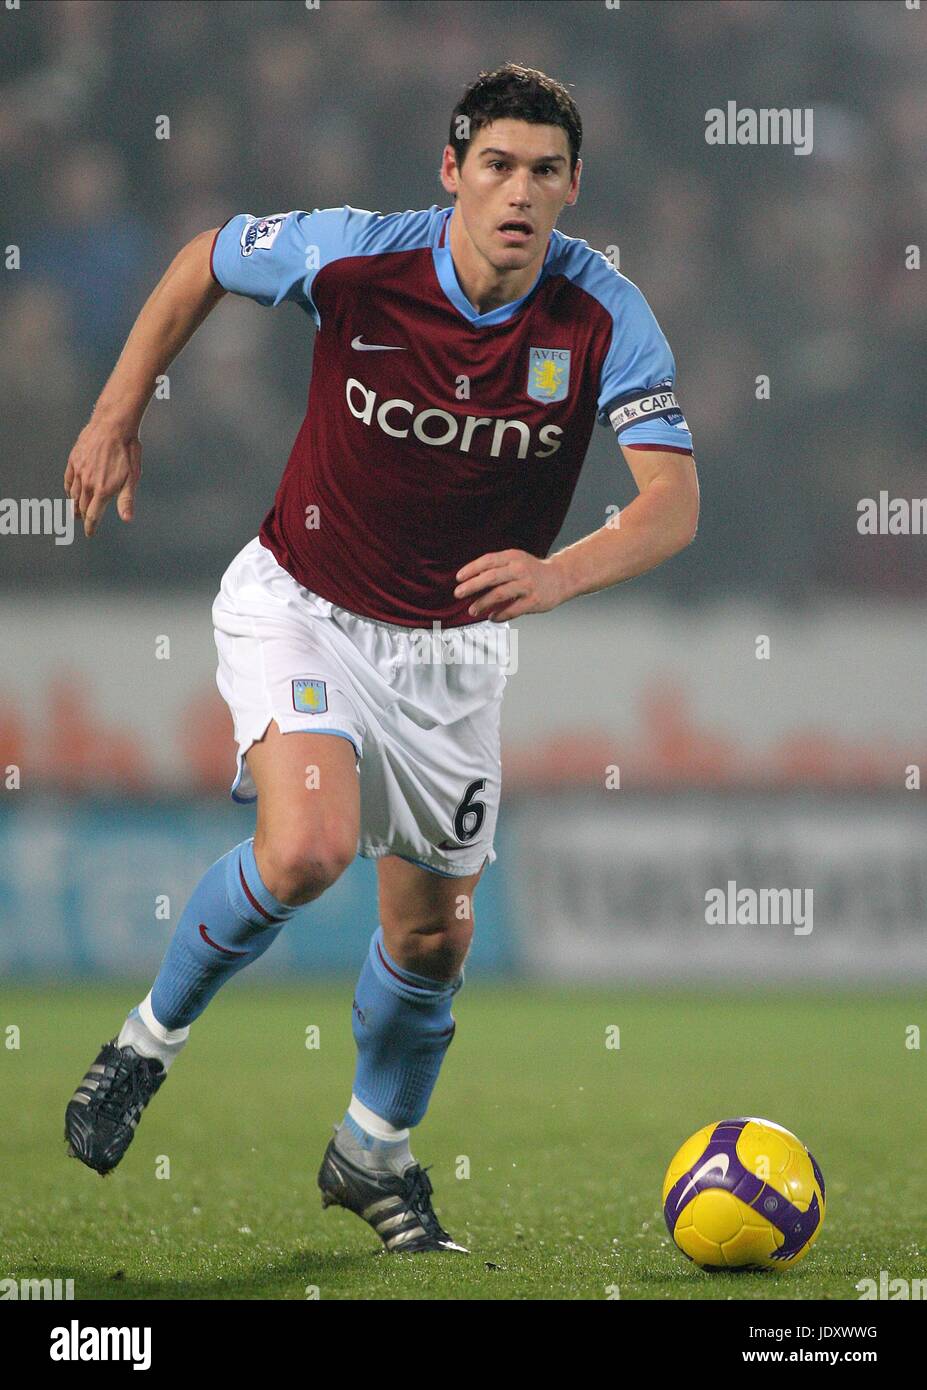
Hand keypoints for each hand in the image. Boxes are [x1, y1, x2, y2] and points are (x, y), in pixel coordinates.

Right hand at [64, 414, 141, 537]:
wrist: (114, 425)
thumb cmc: (128, 451)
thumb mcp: (132, 477)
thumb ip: (126, 500)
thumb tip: (127, 519)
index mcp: (102, 490)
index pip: (93, 515)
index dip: (91, 527)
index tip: (89, 534)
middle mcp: (87, 483)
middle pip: (82, 506)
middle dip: (83, 516)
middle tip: (84, 522)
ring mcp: (78, 471)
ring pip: (73, 494)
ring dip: (74, 504)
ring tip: (76, 510)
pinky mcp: (74, 459)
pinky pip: (68, 479)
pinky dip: (68, 488)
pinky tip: (70, 491)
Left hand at [454, 549, 566, 620]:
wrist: (561, 578)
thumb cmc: (532, 571)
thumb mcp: (515, 560)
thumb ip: (496, 567)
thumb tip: (470, 580)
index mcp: (512, 557)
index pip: (488, 561)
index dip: (471, 569)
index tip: (458, 578)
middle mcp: (519, 569)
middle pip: (491, 577)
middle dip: (472, 586)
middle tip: (458, 593)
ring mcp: (527, 585)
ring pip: (499, 594)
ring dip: (482, 603)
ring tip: (472, 610)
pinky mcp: (534, 601)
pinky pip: (512, 610)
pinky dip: (499, 615)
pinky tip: (492, 617)